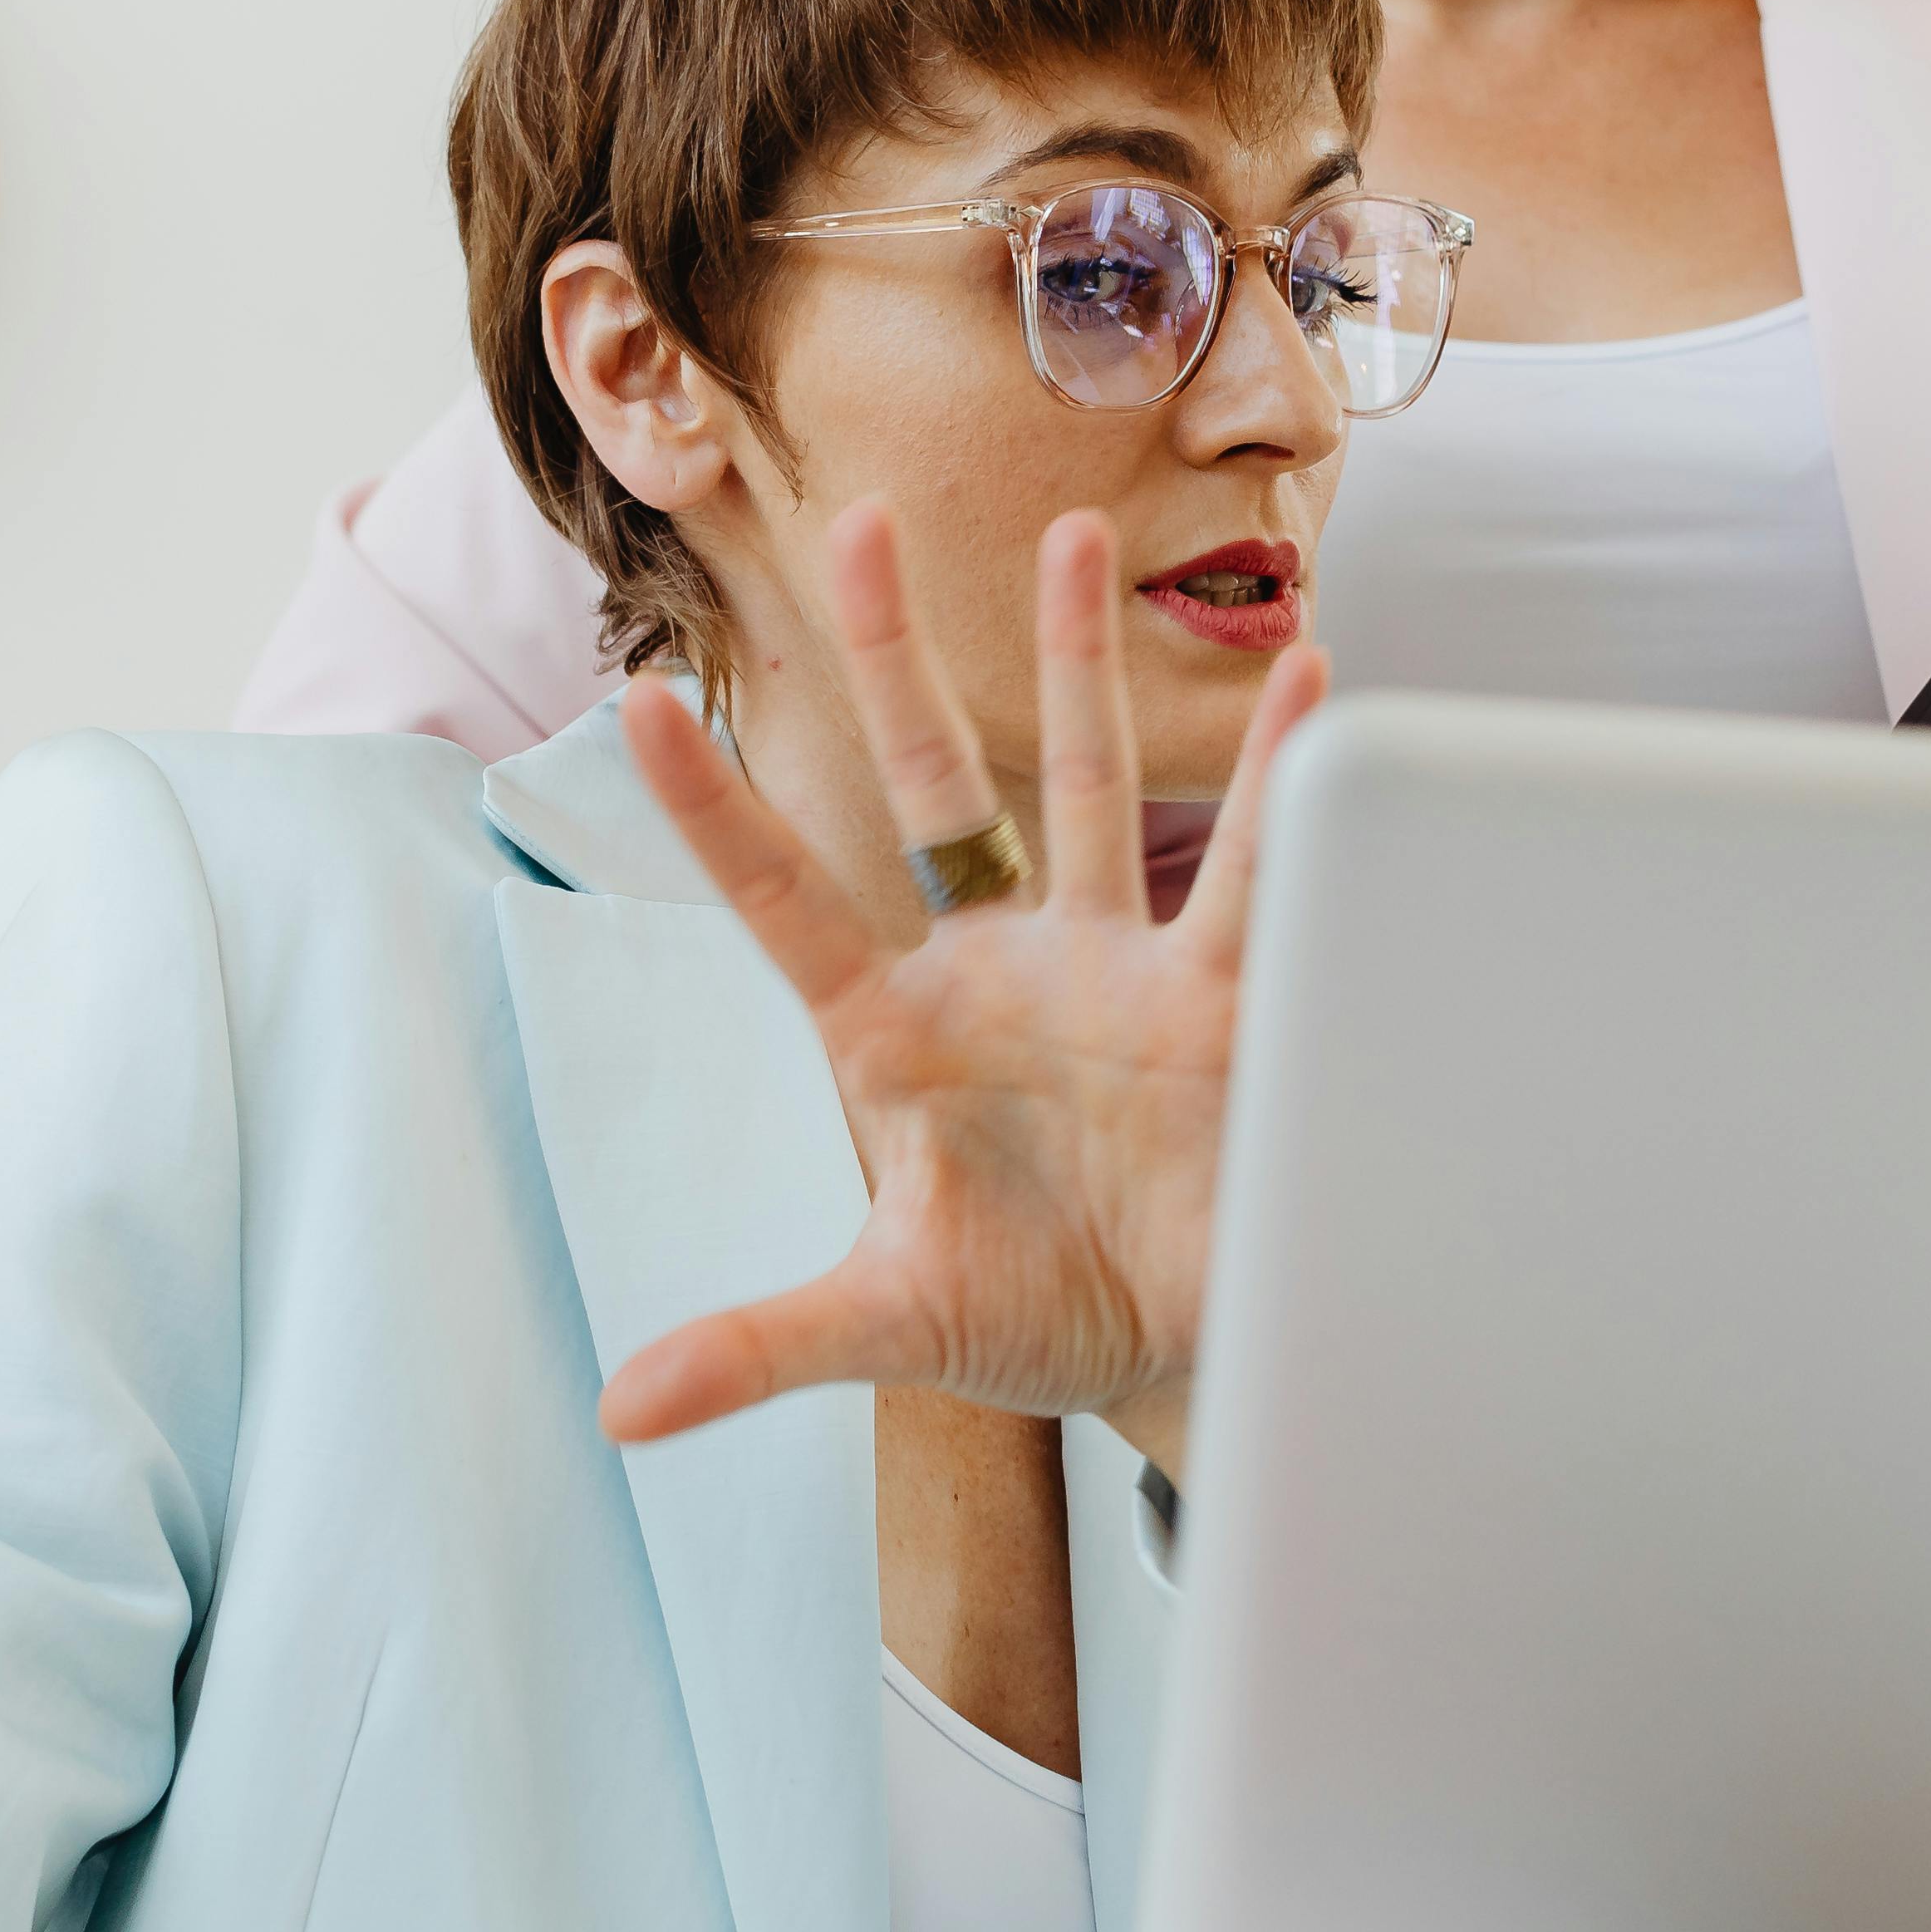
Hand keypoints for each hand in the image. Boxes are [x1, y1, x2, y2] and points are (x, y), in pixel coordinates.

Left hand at [600, 500, 1325, 1476]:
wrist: (1186, 1346)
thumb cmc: (1034, 1313)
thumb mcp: (891, 1325)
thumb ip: (760, 1345)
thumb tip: (619, 1411)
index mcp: (897, 1034)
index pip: (782, 900)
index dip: (714, 810)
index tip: (637, 700)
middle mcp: (999, 968)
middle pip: (936, 783)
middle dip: (895, 656)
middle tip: (856, 521)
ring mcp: (1112, 965)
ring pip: (1089, 781)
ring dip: (1080, 660)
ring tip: (1073, 532)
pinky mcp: (1223, 991)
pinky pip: (1255, 865)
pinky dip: (1284, 773)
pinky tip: (1311, 674)